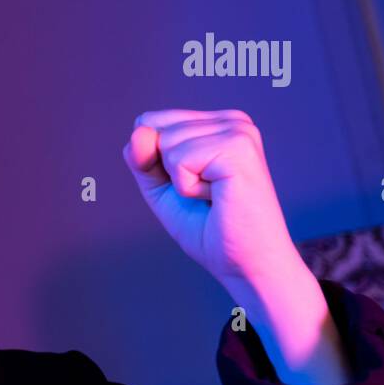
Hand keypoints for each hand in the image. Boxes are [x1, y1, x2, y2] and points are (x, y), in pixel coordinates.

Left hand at [121, 108, 300, 288]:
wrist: (244, 264)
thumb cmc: (208, 228)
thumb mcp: (160, 187)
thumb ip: (141, 157)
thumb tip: (139, 130)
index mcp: (218, 123)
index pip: (150, 121)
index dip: (153, 161)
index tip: (191, 184)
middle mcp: (232, 120)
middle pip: (153, 128)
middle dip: (167, 172)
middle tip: (205, 195)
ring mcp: (239, 131)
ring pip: (165, 142)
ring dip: (180, 182)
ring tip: (214, 195)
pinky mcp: (238, 148)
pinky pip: (179, 160)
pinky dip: (188, 188)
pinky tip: (218, 196)